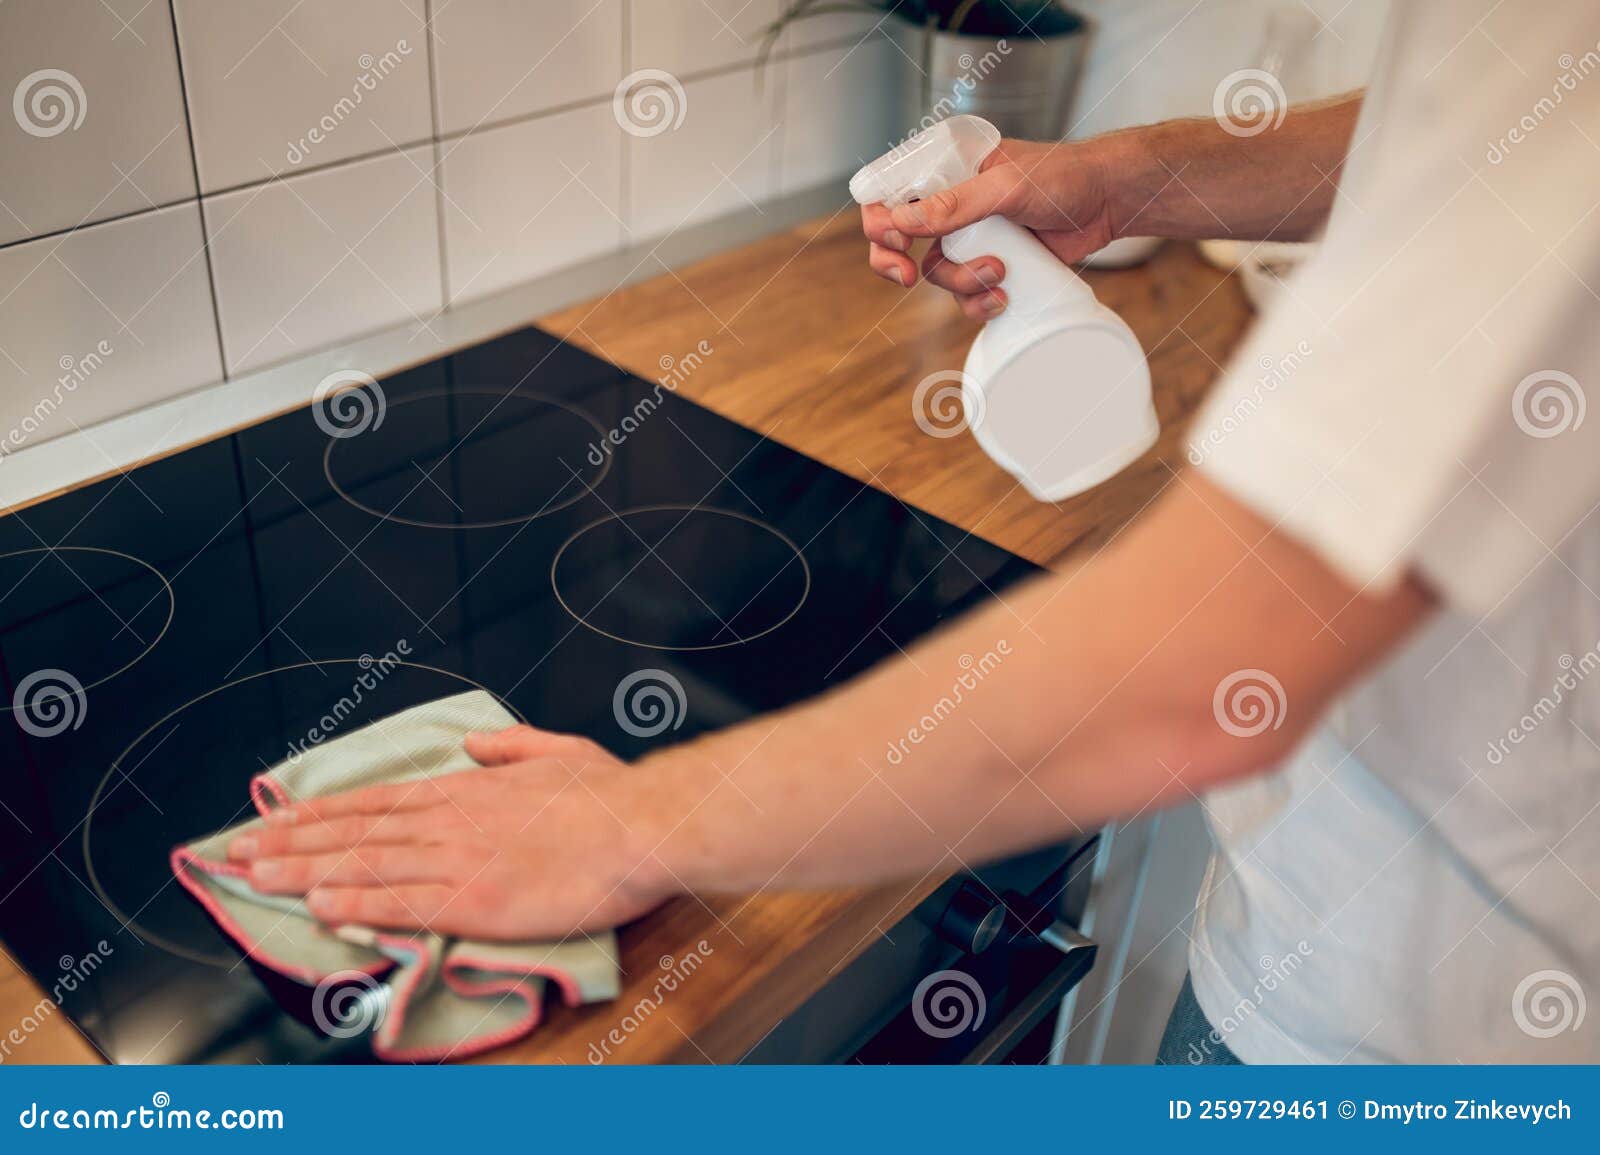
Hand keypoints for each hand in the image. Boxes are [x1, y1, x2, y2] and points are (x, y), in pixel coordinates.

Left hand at [225, 725, 674, 940]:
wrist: (642, 828)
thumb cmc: (610, 797)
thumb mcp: (561, 750)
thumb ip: (511, 747)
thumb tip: (474, 742)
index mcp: (470, 790)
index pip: (379, 801)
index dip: (322, 812)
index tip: (277, 818)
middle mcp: (452, 820)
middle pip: (356, 830)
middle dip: (291, 841)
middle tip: (236, 851)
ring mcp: (459, 859)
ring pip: (366, 863)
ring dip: (304, 870)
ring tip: (254, 875)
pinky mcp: (474, 898)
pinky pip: (403, 902)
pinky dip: (355, 902)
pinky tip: (317, 906)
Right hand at [862, 137, 1114, 321]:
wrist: (1108, 202)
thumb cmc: (1063, 177)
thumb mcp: (1006, 186)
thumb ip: (955, 204)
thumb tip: (902, 221)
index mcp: (946, 168)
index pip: (890, 190)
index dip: (879, 220)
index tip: (898, 243)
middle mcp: (950, 202)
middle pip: (896, 238)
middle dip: (894, 262)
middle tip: (906, 277)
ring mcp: (969, 236)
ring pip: (935, 273)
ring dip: (961, 283)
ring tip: (999, 272)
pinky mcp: (990, 263)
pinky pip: (965, 294)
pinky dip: (979, 301)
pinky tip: (1004, 296)